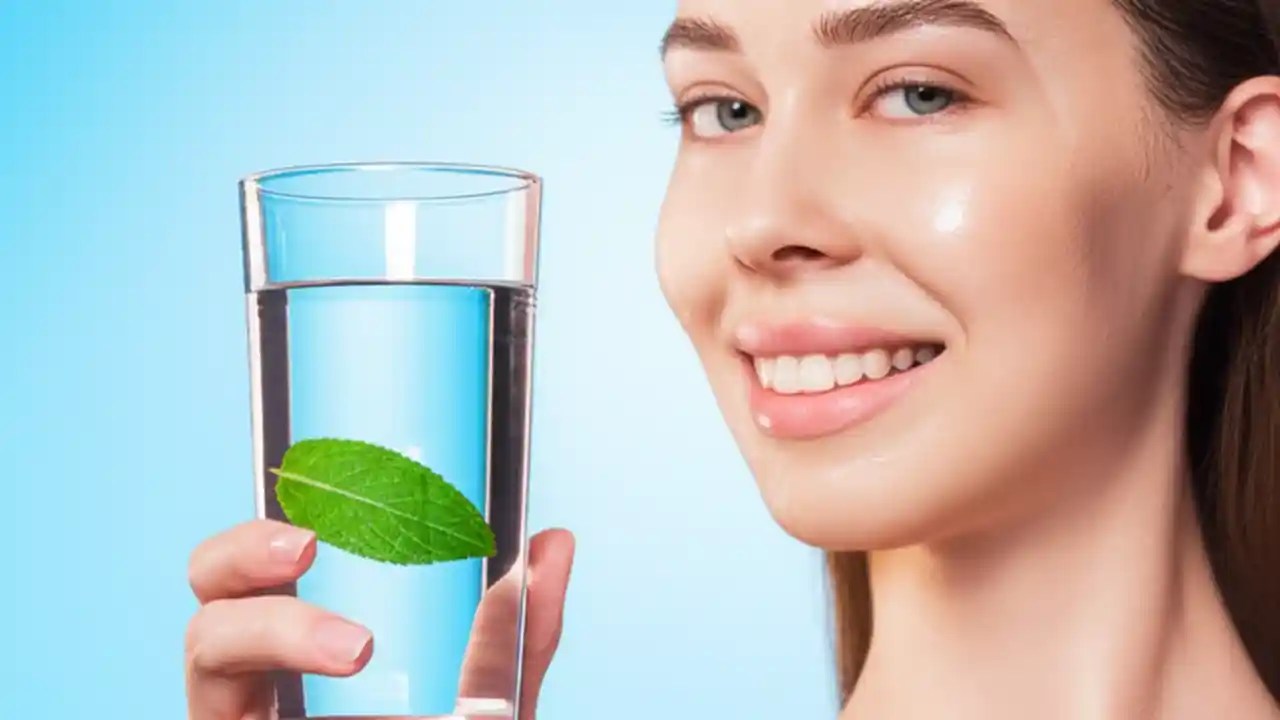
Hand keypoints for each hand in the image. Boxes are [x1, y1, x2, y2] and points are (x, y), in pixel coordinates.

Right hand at [184, 519, 573, 719]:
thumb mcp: (492, 705)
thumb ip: (516, 634)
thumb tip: (553, 542)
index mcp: (321, 648)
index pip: (284, 564)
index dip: (289, 513)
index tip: (335, 486)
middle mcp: (269, 677)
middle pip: (215, 587)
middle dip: (241, 549)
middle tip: (301, 544)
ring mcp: (245, 712)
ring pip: (206, 640)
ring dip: (272, 624)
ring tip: (352, 647)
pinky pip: (207, 700)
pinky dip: (265, 653)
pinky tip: (337, 655)